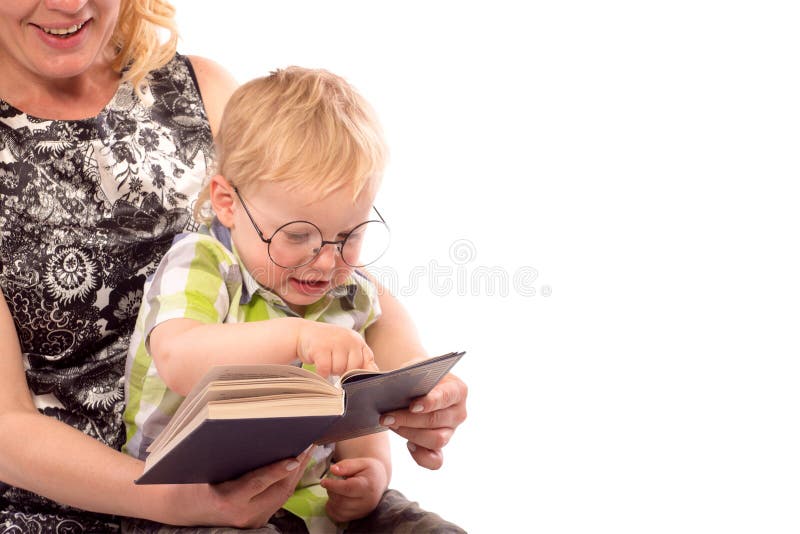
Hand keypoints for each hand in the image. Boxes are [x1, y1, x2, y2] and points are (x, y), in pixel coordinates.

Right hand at [164, 449, 311, 527]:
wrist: (179, 508)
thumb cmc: (189, 480)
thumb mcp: (202, 466)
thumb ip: (227, 455)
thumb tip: (254, 433)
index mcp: (226, 500)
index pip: (258, 483)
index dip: (278, 469)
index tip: (295, 456)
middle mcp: (242, 514)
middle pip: (278, 490)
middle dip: (296, 467)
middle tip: (308, 442)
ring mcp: (250, 521)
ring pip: (282, 496)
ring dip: (297, 473)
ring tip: (306, 449)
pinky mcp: (256, 521)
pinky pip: (278, 500)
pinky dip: (288, 481)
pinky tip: (295, 465)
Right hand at [296, 321, 375, 376]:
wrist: (302, 333)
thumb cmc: (327, 345)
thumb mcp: (346, 348)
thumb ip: (360, 360)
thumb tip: (374, 375)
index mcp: (357, 340)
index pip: (369, 361)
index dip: (362, 373)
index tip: (355, 378)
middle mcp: (349, 339)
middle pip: (354, 368)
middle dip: (343, 371)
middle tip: (334, 363)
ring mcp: (335, 342)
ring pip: (339, 370)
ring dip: (331, 371)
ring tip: (326, 360)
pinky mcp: (321, 348)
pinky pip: (325, 370)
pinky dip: (321, 372)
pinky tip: (318, 364)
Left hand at [320, 457, 388, 522]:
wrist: (379, 481)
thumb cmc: (369, 470)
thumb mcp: (360, 462)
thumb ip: (346, 465)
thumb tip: (333, 470)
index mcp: (368, 486)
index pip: (348, 488)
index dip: (333, 485)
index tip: (323, 481)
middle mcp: (367, 502)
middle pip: (342, 501)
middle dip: (331, 492)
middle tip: (329, 483)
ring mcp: (363, 511)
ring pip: (340, 511)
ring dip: (331, 501)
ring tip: (333, 491)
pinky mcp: (358, 517)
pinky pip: (340, 518)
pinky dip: (332, 510)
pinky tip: (333, 500)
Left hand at [380, 372, 467, 469]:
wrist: (418, 385)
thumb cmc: (416, 376)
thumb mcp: (414, 370)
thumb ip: (407, 377)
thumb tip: (390, 385)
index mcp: (457, 389)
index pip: (446, 396)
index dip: (430, 402)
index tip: (413, 406)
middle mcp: (458, 412)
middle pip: (436, 420)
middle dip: (408, 420)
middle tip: (386, 417)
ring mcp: (451, 431)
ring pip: (435, 440)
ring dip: (409, 434)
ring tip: (391, 425)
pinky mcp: (441, 446)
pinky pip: (435, 460)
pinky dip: (421, 456)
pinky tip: (408, 446)